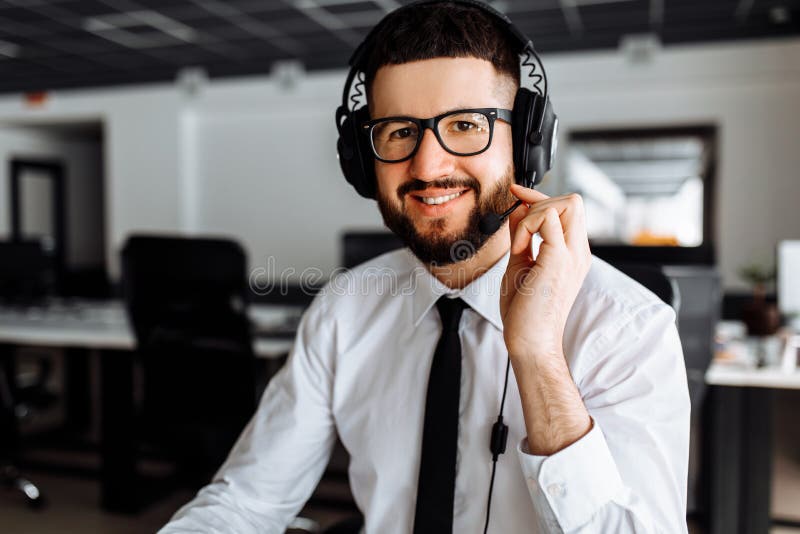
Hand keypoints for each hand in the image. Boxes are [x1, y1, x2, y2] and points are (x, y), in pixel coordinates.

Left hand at [500, 184, 591, 360]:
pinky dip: (527, 225)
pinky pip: (547, 219)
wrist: (530, 341)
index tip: (516, 196)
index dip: (538, 197)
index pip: (566, 209)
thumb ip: (521, 236)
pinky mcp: (559, 260)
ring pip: (567, 203)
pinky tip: (519, 248)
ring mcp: (572, 256)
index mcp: (571, 253)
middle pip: (573, 200)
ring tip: (520, 244)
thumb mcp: (519, 264)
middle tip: (518, 224)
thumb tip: (517, 210)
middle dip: (539, 201)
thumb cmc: (525, 313)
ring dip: (534, 213)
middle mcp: (577, 252)